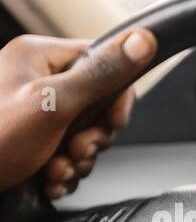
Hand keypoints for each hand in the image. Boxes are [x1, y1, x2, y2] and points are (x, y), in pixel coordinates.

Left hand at [0, 30, 156, 197]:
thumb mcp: (54, 103)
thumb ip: (101, 74)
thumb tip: (142, 40)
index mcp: (38, 57)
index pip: (103, 63)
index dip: (116, 99)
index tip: (112, 123)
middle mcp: (34, 79)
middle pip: (96, 106)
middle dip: (92, 139)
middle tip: (75, 150)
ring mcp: (30, 111)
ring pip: (82, 135)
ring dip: (77, 161)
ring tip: (55, 170)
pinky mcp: (27, 140)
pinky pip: (64, 154)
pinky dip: (62, 172)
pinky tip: (47, 180)